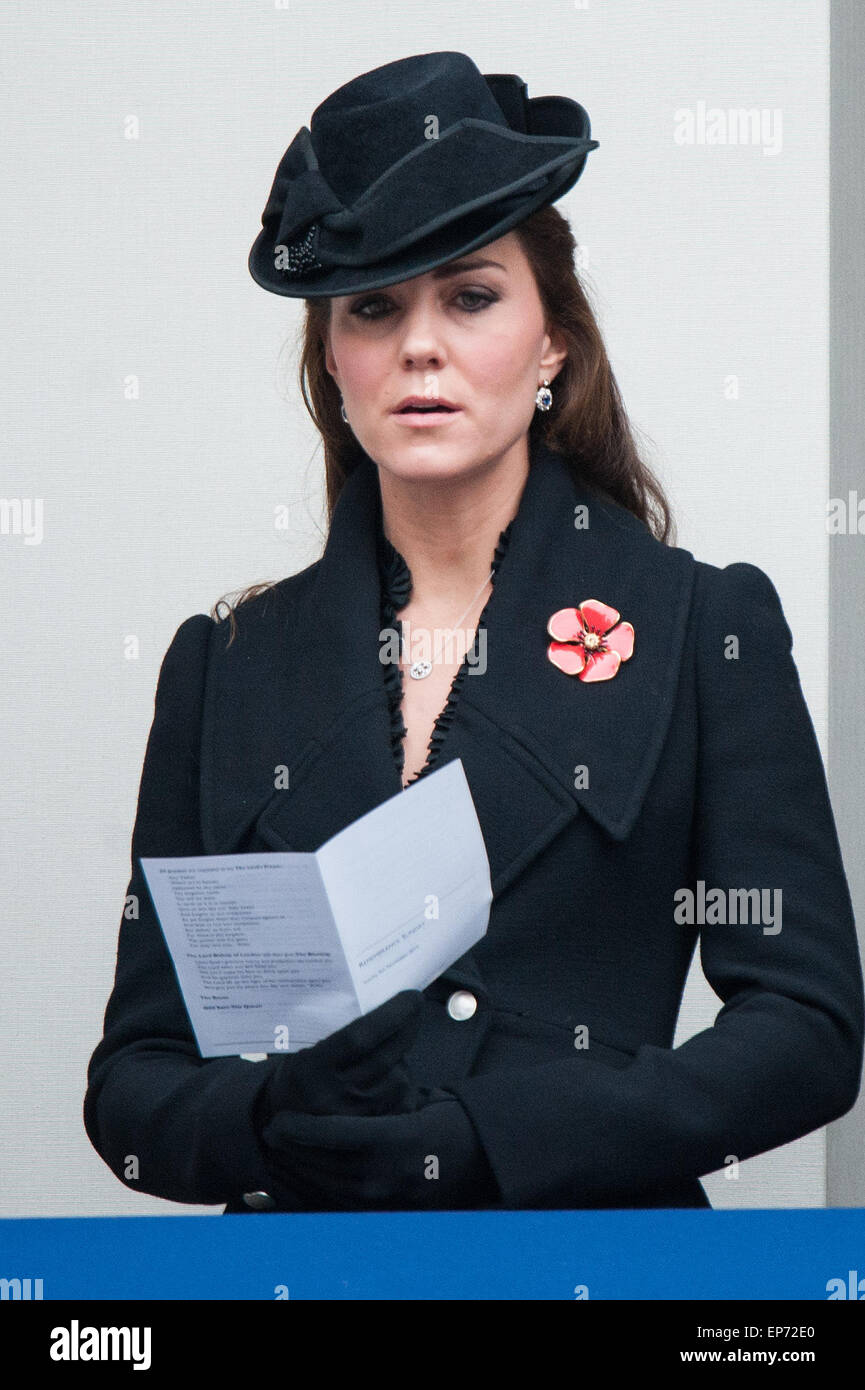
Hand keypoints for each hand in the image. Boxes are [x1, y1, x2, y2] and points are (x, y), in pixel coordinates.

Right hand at [257, 990, 423, 1127]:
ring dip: (404, 1054)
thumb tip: (374, 995)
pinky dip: (402, 1079)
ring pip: (399, 1076)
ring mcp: (354, 1118)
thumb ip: (331, 1030)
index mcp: (311, 1069)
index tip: (410, 995)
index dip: (391, 1014)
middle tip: (415, 1006)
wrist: (279, 1124)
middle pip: (386, 1055)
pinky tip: (393, 1070)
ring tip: (393, 1042)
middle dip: (408, 1026)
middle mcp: (334, 1096)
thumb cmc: (295, 1075)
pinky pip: (401, 1099)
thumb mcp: (299, 1049)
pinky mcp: (370, 1133)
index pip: (360, 1036)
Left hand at [261, 1087, 499, 1209]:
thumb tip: (353, 1077)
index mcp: (395, 1142)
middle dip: (292, 1150)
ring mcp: (385, 1199)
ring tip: (280, 1153)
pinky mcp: (385, 1211)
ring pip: (327, 1187)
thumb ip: (387, 1095)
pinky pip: (340, 1203)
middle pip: (323, 1165)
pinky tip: (303, 1176)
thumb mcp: (422, 1101)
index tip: (278, 1120)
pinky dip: (316, 1189)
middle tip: (270, 1133)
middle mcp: (386, 1175)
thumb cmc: (453, 1122)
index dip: (301, 1130)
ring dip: (299, 1171)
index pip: (335, 1136)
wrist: (482, 1161)